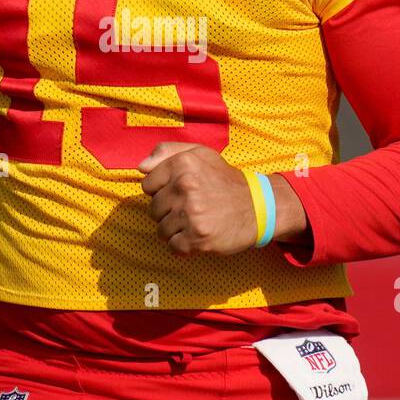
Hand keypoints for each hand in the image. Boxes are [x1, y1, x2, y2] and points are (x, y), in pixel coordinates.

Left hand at [138, 142, 259, 255]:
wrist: (258, 206)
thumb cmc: (224, 180)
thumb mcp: (200, 154)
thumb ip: (167, 152)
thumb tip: (141, 168)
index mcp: (183, 164)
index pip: (147, 185)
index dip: (161, 192)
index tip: (179, 193)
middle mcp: (185, 186)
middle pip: (153, 209)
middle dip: (169, 212)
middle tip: (191, 209)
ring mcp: (192, 214)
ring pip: (161, 230)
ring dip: (176, 230)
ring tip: (196, 222)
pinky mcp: (198, 238)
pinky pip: (173, 247)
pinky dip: (184, 246)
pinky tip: (198, 236)